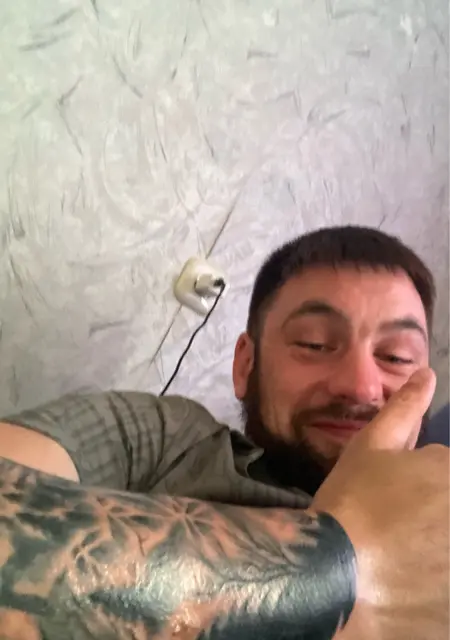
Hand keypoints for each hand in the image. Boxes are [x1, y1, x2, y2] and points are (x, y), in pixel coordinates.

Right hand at [312, 368, 448, 639]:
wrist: (330, 567)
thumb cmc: (351, 496)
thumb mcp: (371, 444)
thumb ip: (404, 408)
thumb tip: (428, 374)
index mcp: (449, 470)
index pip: (442, 470)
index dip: (414, 481)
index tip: (387, 496)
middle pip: (444, 504)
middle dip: (426, 510)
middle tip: (390, 527)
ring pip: (441, 539)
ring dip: (429, 542)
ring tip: (394, 554)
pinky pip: (440, 579)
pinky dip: (429, 577)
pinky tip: (403, 579)